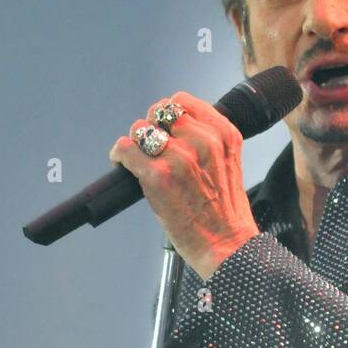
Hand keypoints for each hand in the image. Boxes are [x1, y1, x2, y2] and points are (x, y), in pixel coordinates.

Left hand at [108, 91, 261, 279]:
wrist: (227, 246)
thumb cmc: (226, 213)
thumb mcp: (228, 163)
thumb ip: (208, 141)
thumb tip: (174, 130)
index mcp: (223, 134)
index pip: (182, 102)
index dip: (168, 116)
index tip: (166, 131)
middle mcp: (203, 141)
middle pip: (159, 112)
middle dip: (152, 128)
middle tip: (151, 150)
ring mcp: (179, 158)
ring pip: (140, 129)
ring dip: (136, 143)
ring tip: (139, 160)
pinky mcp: (158, 176)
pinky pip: (125, 149)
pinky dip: (119, 155)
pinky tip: (123, 165)